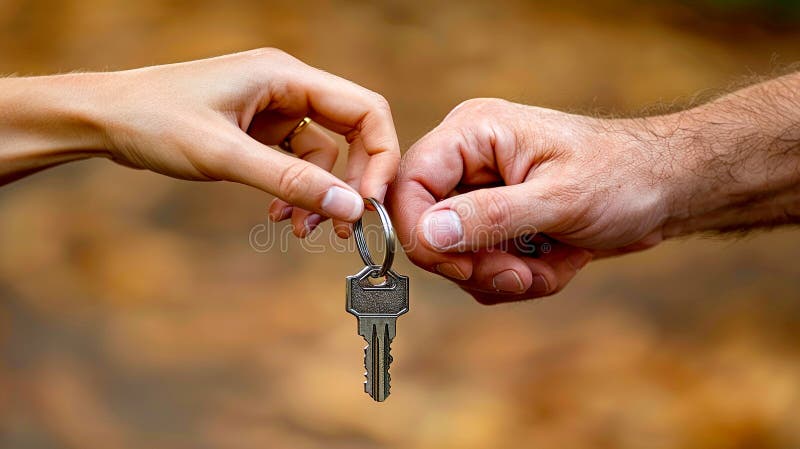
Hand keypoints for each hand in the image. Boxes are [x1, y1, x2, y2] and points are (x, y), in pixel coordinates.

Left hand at [1, 49, 399, 236]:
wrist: (103, 119)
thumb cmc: (154, 121)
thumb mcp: (225, 155)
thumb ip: (291, 181)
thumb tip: (350, 208)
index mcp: (286, 76)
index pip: (364, 110)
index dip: (379, 156)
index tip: (369, 203)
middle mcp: (287, 88)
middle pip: (351, 133)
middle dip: (351, 181)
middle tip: (345, 226)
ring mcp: (273, 110)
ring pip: (322, 156)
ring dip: (317, 195)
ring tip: (298, 229)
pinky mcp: (258, 131)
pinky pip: (294, 164)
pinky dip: (294, 192)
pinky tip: (279, 217)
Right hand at [389, 98, 672, 303]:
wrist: (664, 189)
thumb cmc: (623, 176)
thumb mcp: (559, 199)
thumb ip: (490, 217)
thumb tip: (426, 236)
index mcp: (474, 134)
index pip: (409, 183)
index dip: (422, 233)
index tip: (462, 266)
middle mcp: (468, 161)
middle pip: (429, 229)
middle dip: (477, 265)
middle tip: (522, 274)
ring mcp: (481, 193)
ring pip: (456, 256)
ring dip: (504, 276)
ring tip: (552, 264)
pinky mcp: (496, 221)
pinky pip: (482, 266)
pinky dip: (519, 276)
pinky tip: (557, 260)